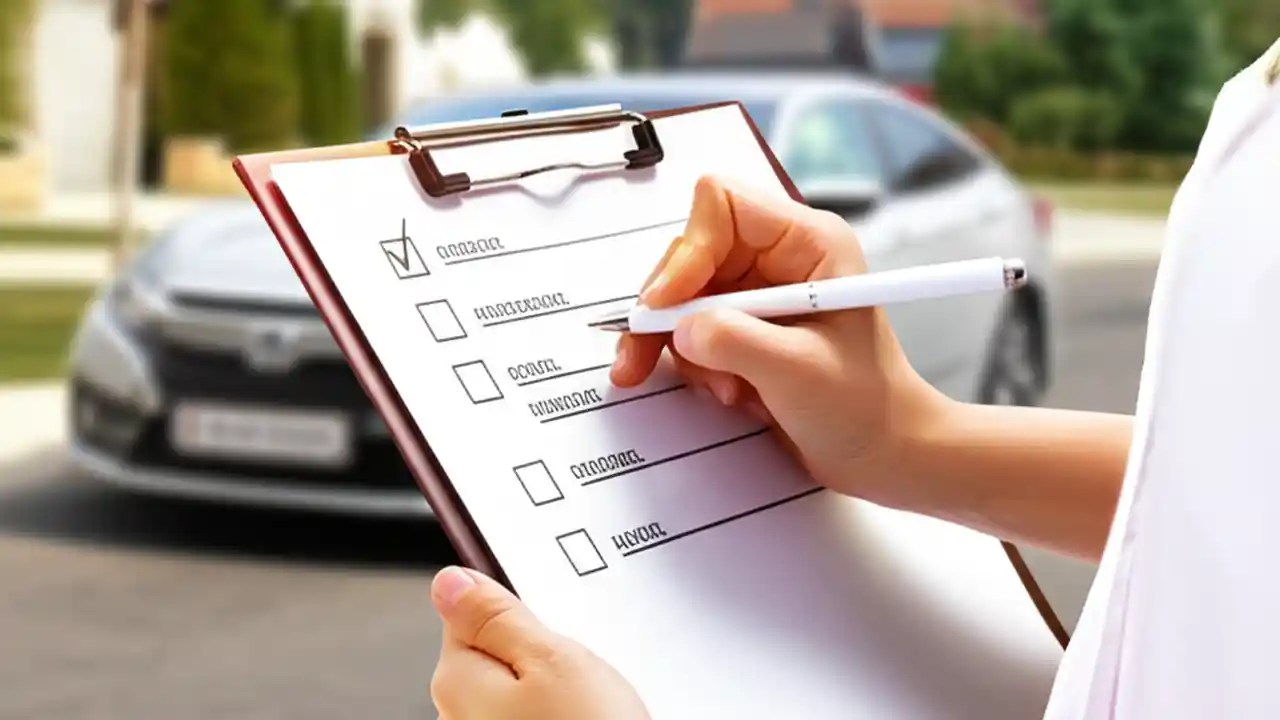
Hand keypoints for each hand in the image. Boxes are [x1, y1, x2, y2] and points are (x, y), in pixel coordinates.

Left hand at [429, 566, 649, 719]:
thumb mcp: (552, 658)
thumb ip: (496, 615)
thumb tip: (450, 582)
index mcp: (456, 680)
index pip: (469, 614)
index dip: (517, 614)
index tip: (548, 627)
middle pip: (494, 657)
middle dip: (537, 656)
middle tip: (578, 671)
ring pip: (516, 696)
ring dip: (551, 694)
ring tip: (589, 707)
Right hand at [610, 175, 946, 510]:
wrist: (884, 454)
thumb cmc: (865, 408)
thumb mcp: (797, 372)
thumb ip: (733, 340)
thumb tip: (679, 326)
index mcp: (807, 242)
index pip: (721, 206)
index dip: (686, 250)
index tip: (665, 304)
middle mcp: (779, 257)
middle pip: (690, 252)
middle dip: (670, 308)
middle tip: (644, 354)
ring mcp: (759, 293)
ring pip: (683, 295)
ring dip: (685, 345)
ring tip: (723, 387)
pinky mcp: (745, 327)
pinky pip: (692, 329)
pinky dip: (694, 363)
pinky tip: (728, 391)